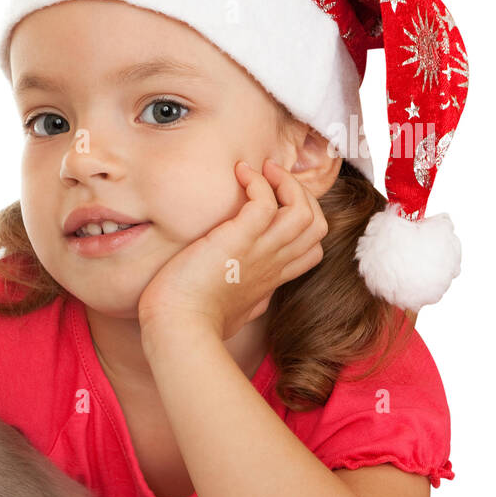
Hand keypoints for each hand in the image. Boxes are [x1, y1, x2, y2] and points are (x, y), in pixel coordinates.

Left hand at [137, 158, 327, 351]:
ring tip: (261, 170)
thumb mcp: (235, 312)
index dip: (305, 221)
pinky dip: (257, 182)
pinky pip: (265, 202)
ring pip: (303, 211)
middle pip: (317, 225)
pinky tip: (240, 174)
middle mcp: (273, 264)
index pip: (312, 248)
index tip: (279, 206)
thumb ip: (250, 300)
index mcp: (272, 279)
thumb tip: (255, 301)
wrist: (178, 326)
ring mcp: (260, 252)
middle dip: (302, 195)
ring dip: (285, 182)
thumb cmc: (197, 322)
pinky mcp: (239, 240)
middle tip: (272, 179)